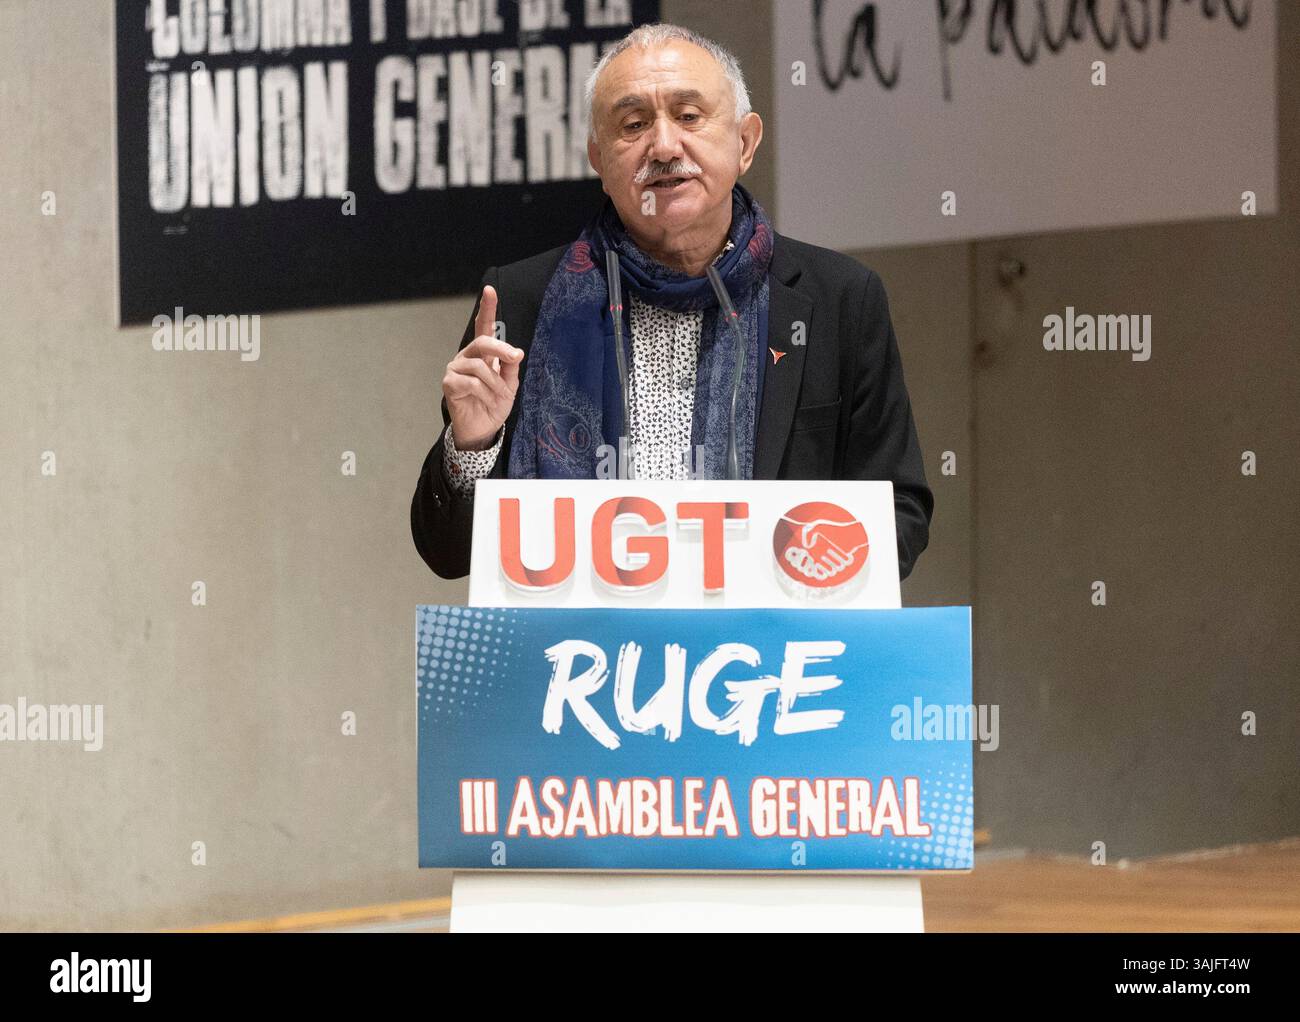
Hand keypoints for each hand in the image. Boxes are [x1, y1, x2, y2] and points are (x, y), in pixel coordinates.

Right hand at [443, 285, 523, 450]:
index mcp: (482, 353)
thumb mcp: (510, 384)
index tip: (490, 290)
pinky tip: (488, 403)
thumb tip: (516, 351)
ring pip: (480, 367)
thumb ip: (511, 367)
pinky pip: (472, 383)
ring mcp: (456, 368)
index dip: (487, 308)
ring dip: (496, 385)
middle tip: (516, 356)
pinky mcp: (449, 383)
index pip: (484, 327)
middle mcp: (467, 356)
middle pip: (482, 342)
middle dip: (501, 349)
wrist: (483, 429)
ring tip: (500, 398)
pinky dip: (486, 394)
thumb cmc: (494, 404)